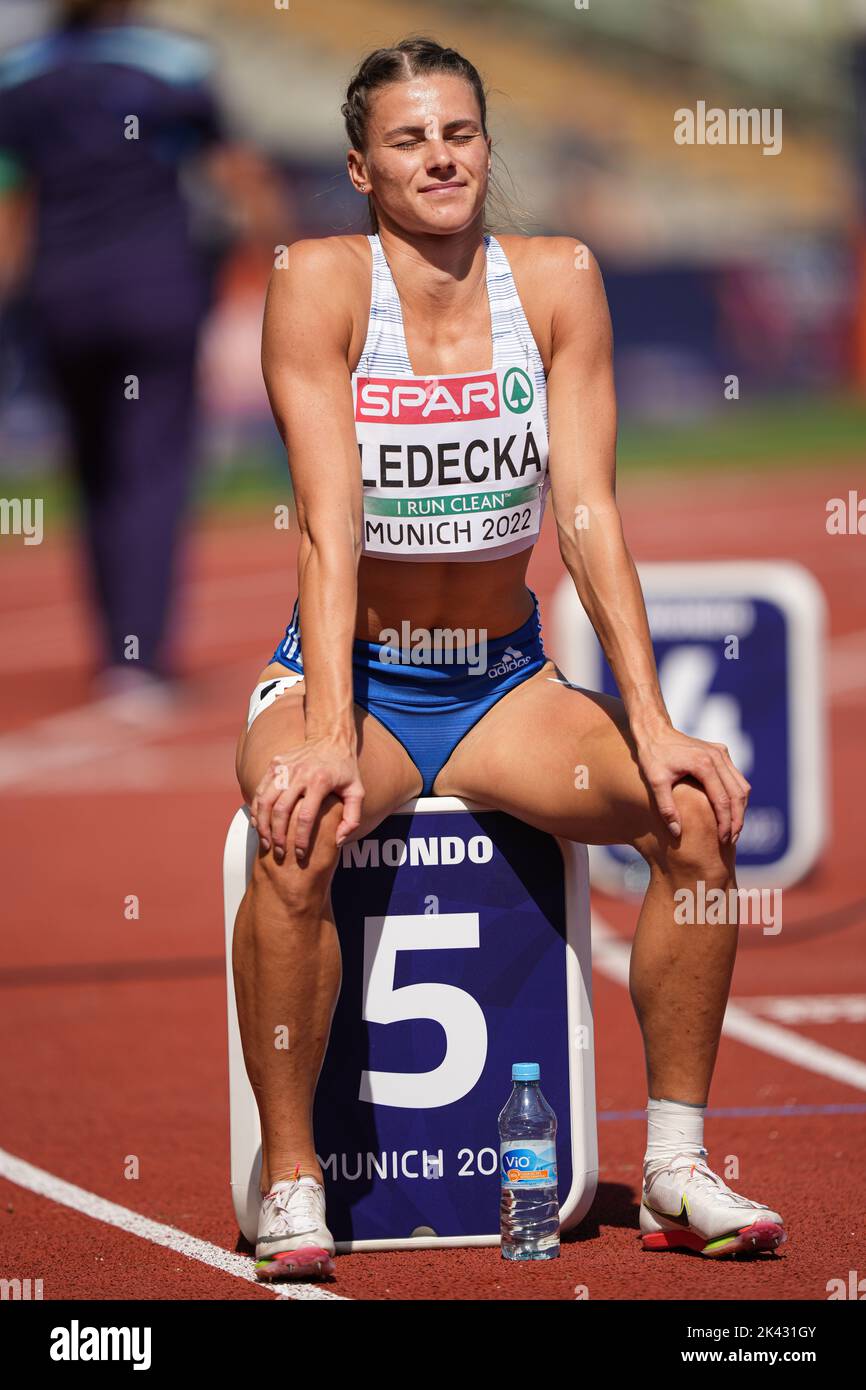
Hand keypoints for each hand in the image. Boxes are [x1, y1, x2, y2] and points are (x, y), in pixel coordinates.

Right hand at [250, 736, 364, 861]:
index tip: (299, 854)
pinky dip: (257, 809)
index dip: (300, 838)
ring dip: (263, 825)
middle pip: (281, 810)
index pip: (306, 817)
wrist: (330, 738)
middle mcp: (299, 773)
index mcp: (320, 781)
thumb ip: (352, 818)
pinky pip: (260, 790)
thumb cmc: (345, 769)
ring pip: (265, 800)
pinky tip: (259, 824)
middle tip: (280, 853)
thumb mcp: (357, 791)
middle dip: (277, 835)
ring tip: (266, 843)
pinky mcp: (275, 764)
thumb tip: (338, 841)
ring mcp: (284, 768)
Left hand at [636, 725, 749, 843]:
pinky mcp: (721, 752)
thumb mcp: (655, 782)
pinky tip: (729, 810)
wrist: (654, 731)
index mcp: (704, 764)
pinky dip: (736, 795)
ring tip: (732, 829)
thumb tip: (677, 833)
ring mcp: (722, 753)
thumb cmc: (652, 756)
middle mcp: (718, 757)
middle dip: (737, 820)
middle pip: (738, 794)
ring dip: (740, 808)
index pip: (722, 800)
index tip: (722, 840)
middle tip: (731, 840)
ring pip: (742, 786)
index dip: (725, 823)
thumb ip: (666, 808)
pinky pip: (736, 777)